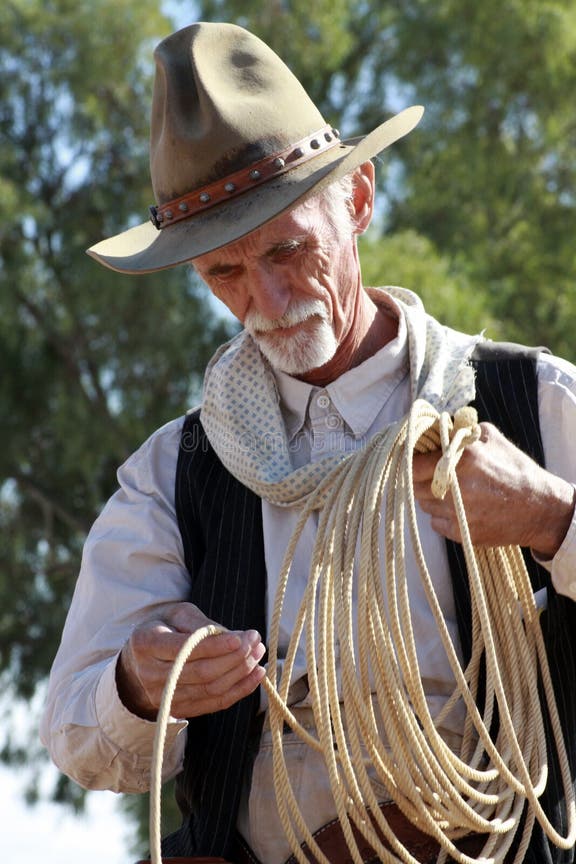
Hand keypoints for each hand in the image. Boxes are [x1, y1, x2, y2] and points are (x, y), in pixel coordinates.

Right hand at [116, 602, 266, 719]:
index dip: (215, 646)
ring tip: (258, 654)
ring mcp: (164, 697)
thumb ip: (200, 623)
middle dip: (235, 658)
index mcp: (146, 644)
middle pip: (201, 672)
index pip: (185, 649)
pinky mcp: (179, 709)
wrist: (136, 665)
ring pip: (210, 690)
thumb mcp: (175, 615)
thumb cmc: (161, 631)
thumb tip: (233, 637)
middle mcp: (151, 675)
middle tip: (256, 642)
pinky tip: (256, 675)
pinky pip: (214, 703)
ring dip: (241, 673)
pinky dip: (239, 690)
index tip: (242, 638)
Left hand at [412, 421, 574, 555]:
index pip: (414, 462)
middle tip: (431, 475)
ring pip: (423, 504)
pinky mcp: (459, 532)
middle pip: (414, 484)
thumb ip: (461, 430)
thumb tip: (437, 426)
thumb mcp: (492, 438)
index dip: (409, 460)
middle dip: (419, 478)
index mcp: (462, 459)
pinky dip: (442, 516)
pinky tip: (459, 509)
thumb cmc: (516, 469)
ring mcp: (456, 513)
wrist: (539, 508)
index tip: (413, 458)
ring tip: (450, 491)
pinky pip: (435, 523)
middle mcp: (456, 486)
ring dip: (430, 497)